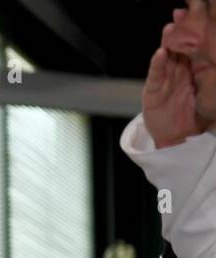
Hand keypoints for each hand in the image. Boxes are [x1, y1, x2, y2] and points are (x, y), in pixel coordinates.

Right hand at [143, 14, 211, 148]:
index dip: (197, 30)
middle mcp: (179, 69)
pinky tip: (161, 53)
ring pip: (166, 56)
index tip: (200, 13)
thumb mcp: (210, 90)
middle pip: (179, 45)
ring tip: (171, 28)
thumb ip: (211, 73)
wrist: (178, 138)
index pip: (195, 44)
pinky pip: (156, 75)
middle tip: (181, 13)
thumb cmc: (195, 115)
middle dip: (180, 29)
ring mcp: (165, 79)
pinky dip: (157, 64)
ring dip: (168, 42)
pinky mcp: (153, 91)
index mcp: (194, 67)